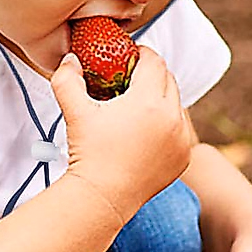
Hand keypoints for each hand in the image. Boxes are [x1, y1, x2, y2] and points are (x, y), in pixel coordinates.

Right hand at [51, 47, 196, 222]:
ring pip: (177, 103)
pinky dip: (169, 123)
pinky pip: (181, 128)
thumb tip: (70, 60)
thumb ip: (67, 79)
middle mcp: (171, 117)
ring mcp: (182, 138)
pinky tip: (148, 129)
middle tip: (132, 78)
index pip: (154, 62)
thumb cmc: (89, 153)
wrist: (103, 197)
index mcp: (148, 101)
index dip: (141, 54)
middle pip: (168, 79)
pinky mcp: (184, 156)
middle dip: (152, 74)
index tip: (130, 57)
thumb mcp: (75, 111)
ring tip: (139, 104)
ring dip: (162, 98)